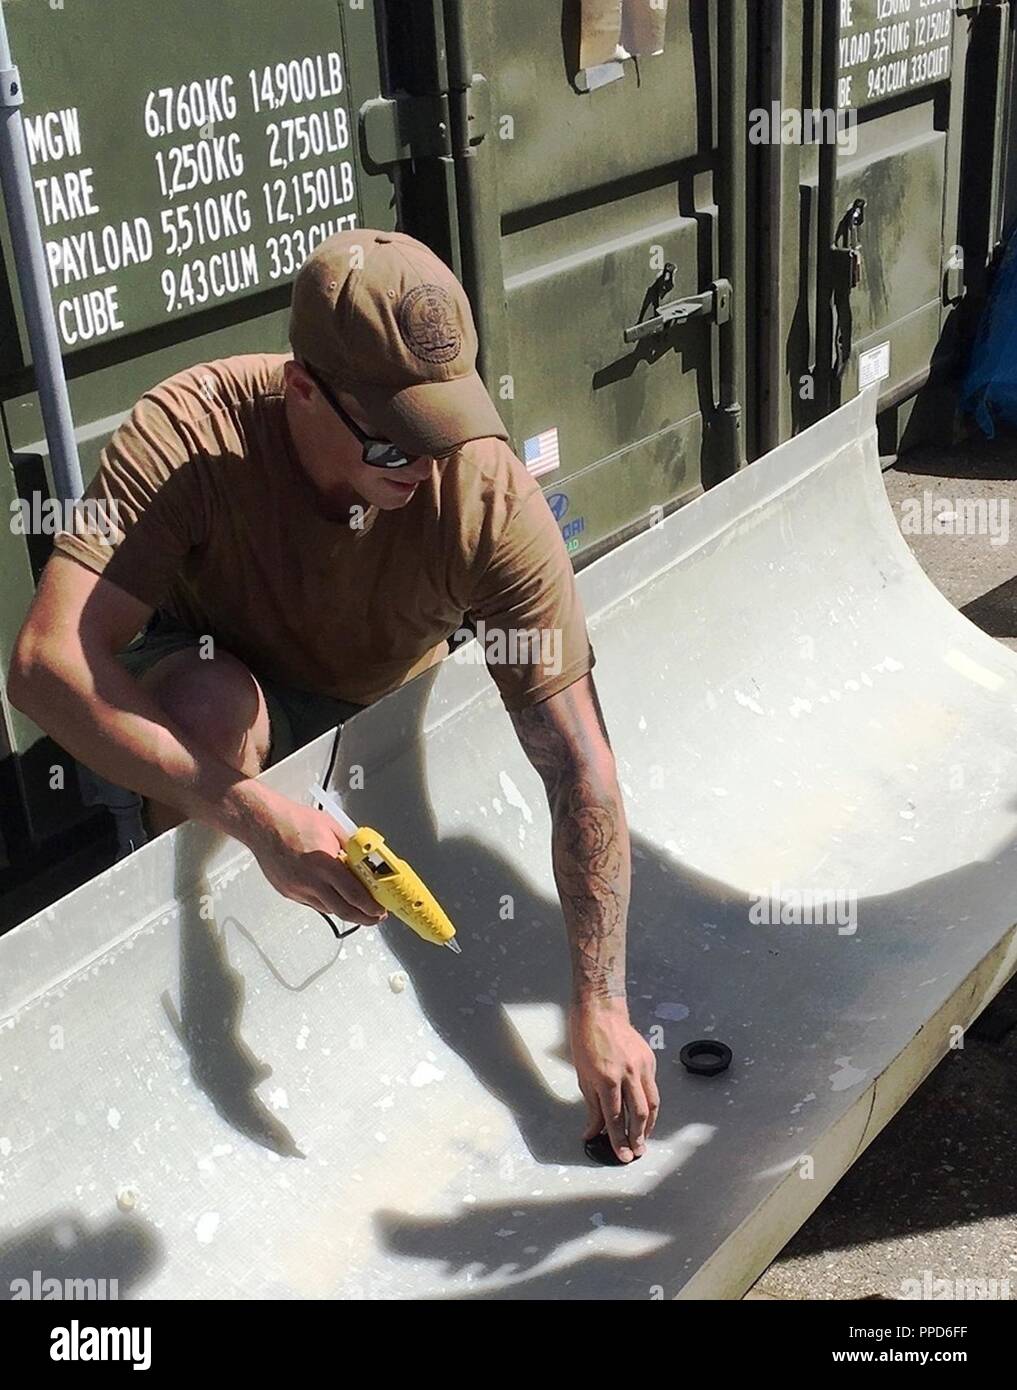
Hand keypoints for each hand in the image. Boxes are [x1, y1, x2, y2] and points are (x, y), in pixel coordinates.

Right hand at [239, 786, 387, 926]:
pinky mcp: (288, 892)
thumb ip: (351, 846)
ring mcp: (298, 889)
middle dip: (363, 918)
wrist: (263, 824)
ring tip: (357, 906)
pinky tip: (333, 896)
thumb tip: (368, 858)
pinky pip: (312, 904)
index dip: (370, 907)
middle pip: (342, 910)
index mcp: (325, 864)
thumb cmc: (295, 821)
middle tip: (374, 917)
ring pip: (328, 909)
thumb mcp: (332, 827)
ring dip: (344, 910)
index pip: (354, 894)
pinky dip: (326, 903)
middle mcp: (310, 881)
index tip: (380, 910)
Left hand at [569, 999, 658, 1162]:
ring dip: (650, 1125)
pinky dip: (650, 1103)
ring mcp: (642, 1066)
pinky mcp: (650, 1060)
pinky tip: (646, 1112)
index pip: (615, 1118)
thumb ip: (592, 1106)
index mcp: (607, 1079)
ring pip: (652, 1103)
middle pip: (638, 1114)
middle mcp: (628, 1074)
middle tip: (637, 1152)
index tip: (623, 1156)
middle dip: (639, 1137)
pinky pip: (652, 1087)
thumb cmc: (586, 1040)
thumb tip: (592, 1131)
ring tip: (645, 1138)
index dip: (619, 1140)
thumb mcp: (582, 1076)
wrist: (600, 1010)